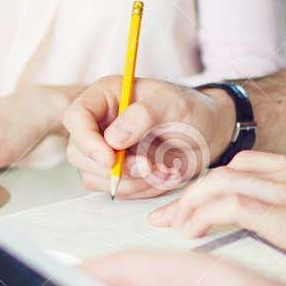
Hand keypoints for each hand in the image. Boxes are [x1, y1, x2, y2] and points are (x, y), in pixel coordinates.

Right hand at [63, 76, 234, 197]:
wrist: (209, 132)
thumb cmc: (191, 109)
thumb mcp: (173, 104)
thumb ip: (144, 115)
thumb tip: (113, 138)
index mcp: (107, 96)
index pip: (76, 117)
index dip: (86, 140)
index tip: (110, 158)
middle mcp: (101, 123)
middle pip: (79, 153)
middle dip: (114, 167)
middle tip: (148, 166)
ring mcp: (107, 149)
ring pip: (95, 176)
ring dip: (131, 180)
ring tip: (163, 168)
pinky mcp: (118, 171)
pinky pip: (117, 189)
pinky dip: (141, 188)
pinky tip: (163, 174)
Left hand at [149, 153, 285, 273]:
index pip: (253, 166)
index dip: (221, 182)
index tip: (202, 199)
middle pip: (228, 171)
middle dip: (194, 191)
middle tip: (171, 212)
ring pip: (219, 184)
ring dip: (188, 204)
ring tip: (171, 224)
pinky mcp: (284, 215)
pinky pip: (227, 207)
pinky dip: (201, 216)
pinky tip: (188, 232)